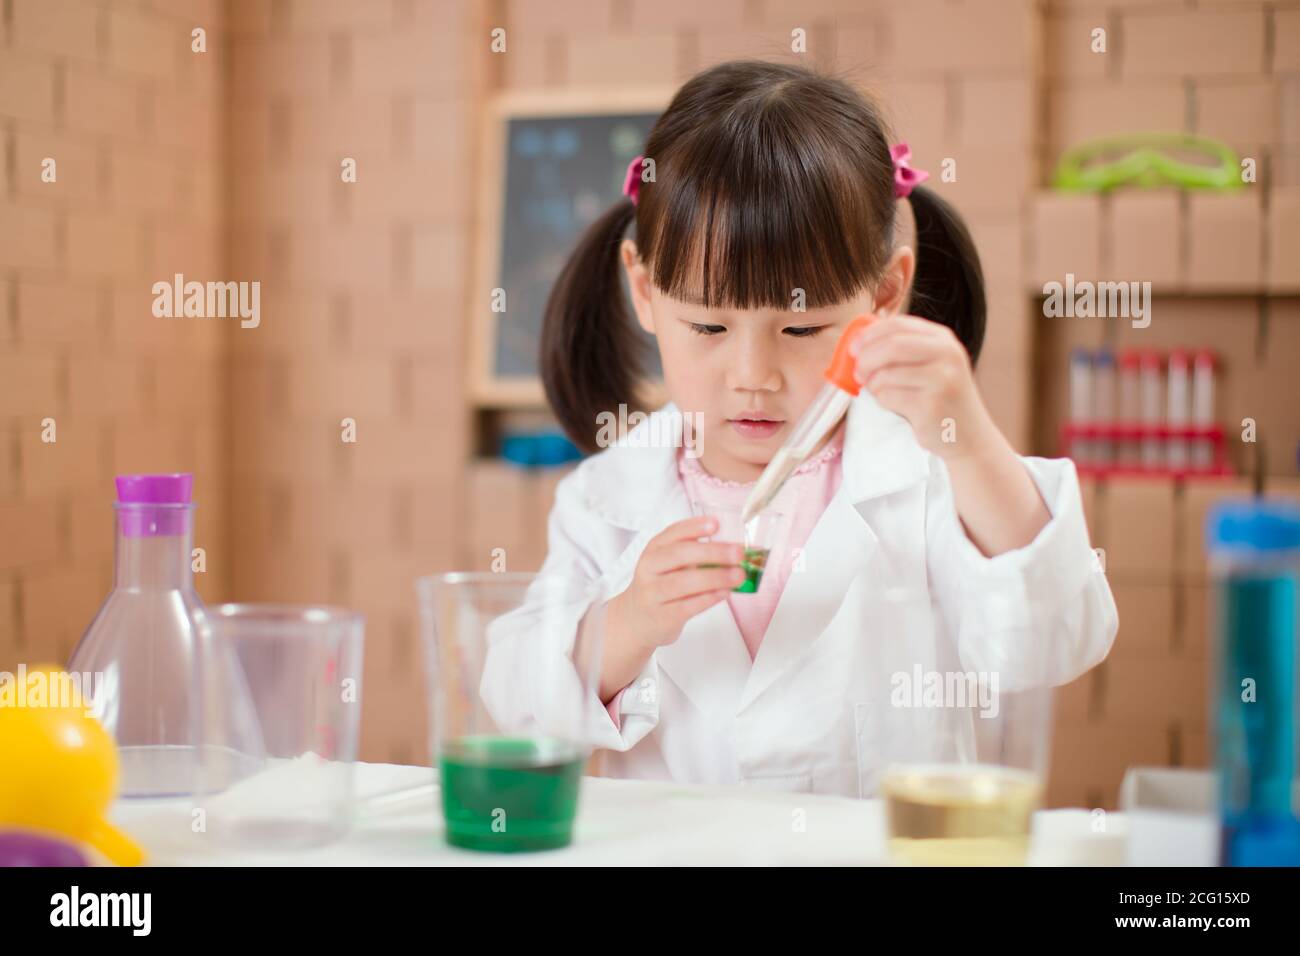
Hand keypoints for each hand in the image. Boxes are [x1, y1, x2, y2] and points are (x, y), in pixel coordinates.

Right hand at [605, 516, 744, 650]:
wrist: (635, 619)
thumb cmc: (660, 585)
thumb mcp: (668, 563)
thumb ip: (693, 553)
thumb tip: (732, 548)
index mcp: (654, 549)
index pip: (673, 533)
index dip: (694, 527)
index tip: (716, 524)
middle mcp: (649, 568)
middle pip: (679, 555)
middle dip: (712, 552)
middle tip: (738, 553)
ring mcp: (652, 593)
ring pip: (683, 582)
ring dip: (715, 577)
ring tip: (738, 575)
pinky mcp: (661, 616)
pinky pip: (686, 606)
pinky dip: (708, 599)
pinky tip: (724, 593)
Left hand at [849, 314, 998, 461]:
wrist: (970, 436)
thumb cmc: (940, 398)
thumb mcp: (930, 364)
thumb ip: (902, 348)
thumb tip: (858, 339)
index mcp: (943, 339)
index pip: (897, 325)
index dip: (869, 335)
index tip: (853, 348)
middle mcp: (947, 354)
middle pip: (891, 346)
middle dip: (866, 359)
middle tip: (858, 373)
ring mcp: (941, 379)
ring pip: (886, 374)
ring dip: (874, 385)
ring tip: (882, 393)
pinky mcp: (931, 405)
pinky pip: (889, 397)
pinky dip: (883, 402)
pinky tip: (897, 407)